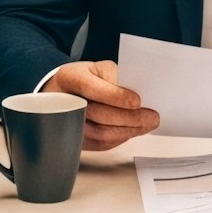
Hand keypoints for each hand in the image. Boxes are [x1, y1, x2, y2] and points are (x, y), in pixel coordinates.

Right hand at [44, 63, 159, 152]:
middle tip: (152, 117)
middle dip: (130, 118)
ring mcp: (68, 125)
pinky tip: (133, 130)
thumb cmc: (84, 79)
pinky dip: (121, 138)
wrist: (60, 93)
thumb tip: (137, 94)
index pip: (92, 89)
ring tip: (147, 124)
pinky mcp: (76, 141)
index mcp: (70, 78)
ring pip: (101, 134)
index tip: (137, 101)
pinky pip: (101, 144)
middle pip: (99, 115)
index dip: (116, 96)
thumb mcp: (97, 68)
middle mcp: (64, 103)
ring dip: (129, 130)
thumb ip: (114, 77)